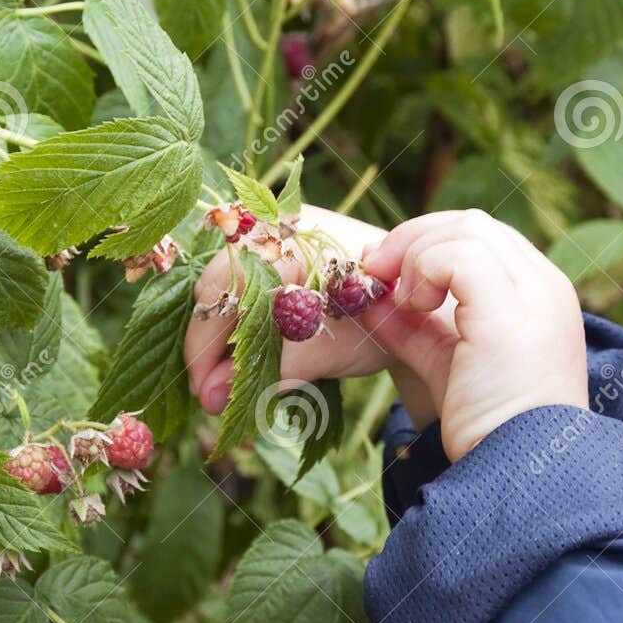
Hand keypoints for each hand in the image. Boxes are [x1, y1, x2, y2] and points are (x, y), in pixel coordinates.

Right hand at [184, 203, 434, 414]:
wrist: (415, 301)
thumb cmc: (379, 321)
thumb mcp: (329, 350)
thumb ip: (273, 369)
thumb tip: (214, 397)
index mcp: (290, 243)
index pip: (224, 293)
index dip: (207, 348)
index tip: (207, 396)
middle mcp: (277, 225)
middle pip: (216, 283)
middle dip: (209, 343)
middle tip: (212, 395)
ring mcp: (277, 230)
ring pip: (225, 283)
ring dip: (221, 334)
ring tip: (224, 381)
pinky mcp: (281, 244)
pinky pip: (241, 281)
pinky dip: (236, 320)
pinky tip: (239, 354)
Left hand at [359, 210, 588, 460]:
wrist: (519, 477)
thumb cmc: (486, 430)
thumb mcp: (446, 365)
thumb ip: (414, 328)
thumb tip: (371, 299)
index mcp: (540, 296)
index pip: (483, 240)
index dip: (428, 247)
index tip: (386, 275)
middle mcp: (545, 286)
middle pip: (473, 224)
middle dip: (415, 239)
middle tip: (374, 271)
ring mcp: (534, 294)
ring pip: (466, 229)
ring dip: (415, 254)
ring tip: (398, 298)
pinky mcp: (510, 311)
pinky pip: (459, 255)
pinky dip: (424, 269)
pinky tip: (413, 306)